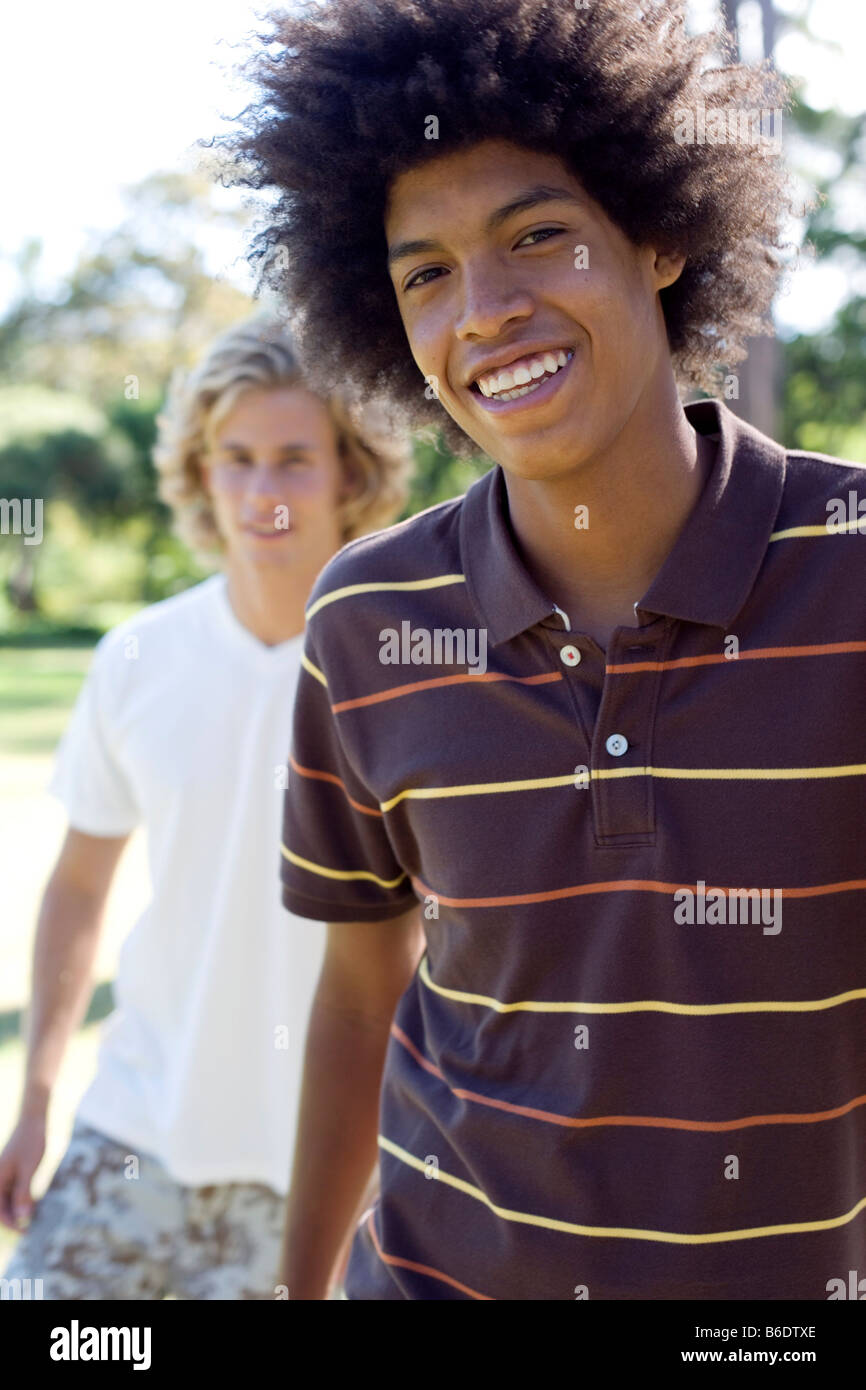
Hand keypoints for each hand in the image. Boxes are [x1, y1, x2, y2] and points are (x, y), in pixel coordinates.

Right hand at [0, 1113, 46, 1230]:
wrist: (35, 1120)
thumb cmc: (31, 1142)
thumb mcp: (29, 1169)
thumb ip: (23, 1193)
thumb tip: (21, 1218)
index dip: (10, 1224)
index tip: (24, 1232)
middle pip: (2, 1207)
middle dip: (13, 1219)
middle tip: (28, 1230)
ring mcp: (6, 1175)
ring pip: (8, 1200)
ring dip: (17, 1210)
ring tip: (32, 1219)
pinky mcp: (14, 1172)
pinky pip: (14, 1191)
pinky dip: (22, 1199)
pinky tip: (32, 1204)